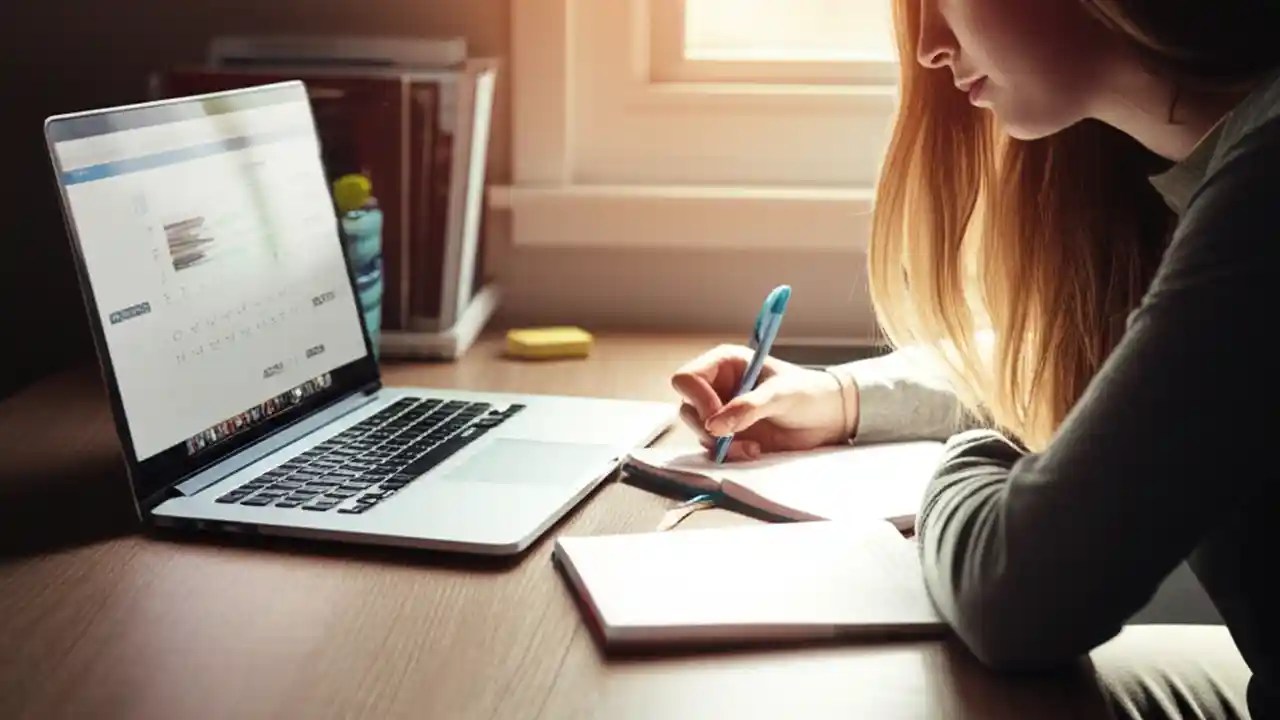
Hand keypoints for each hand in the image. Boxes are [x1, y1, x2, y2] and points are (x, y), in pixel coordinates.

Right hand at [670, 345, 855, 461]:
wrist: (828, 418)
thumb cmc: (808, 393)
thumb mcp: (780, 394)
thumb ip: (748, 407)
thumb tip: (714, 425)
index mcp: (725, 364)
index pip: (687, 378)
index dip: (697, 398)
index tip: (717, 417)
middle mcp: (717, 386)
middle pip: (687, 408)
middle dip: (707, 427)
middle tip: (731, 437)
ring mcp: (721, 412)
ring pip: (699, 431)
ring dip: (721, 444)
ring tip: (752, 446)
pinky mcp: (729, 435)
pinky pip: (712, 448)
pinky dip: (729, 454)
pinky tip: (753, 451)